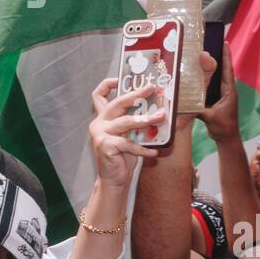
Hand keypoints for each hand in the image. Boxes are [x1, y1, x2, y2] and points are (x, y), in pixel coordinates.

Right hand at [89, 78, 160, 192]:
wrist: (113, 180)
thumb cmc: (122, 156)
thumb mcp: (129, 135)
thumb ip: (134, 122)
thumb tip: (156, 108)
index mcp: (102, 117)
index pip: (99, 95)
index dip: (109, 84)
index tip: (122, 78)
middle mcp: (98, 123)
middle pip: (117, 103)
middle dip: (135, 94)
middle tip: (151, 88)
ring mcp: (100, 134)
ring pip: (126, 122)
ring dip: (146, 119)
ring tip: (161, 117)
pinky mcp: (105, 146)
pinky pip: (128, 144)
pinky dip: (143, 148)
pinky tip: (154, 152)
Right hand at [197, 44, 239, 144]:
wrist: (226, 138)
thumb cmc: (223, 127)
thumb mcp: (210, 116)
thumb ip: (198, 107)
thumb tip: (184, 100)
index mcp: (229, 91)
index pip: (227, 70)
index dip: (226, 56)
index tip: (224, 43)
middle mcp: (226, 90)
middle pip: (222, 70)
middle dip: (218, 57)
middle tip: (209, 44)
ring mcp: (222, 94)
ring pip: (216, 77)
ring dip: (211, 67)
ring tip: (202, 55)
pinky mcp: (216, 99)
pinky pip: (211, 85)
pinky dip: (205, 78)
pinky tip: (197, 74)